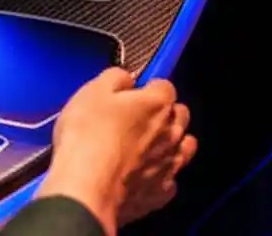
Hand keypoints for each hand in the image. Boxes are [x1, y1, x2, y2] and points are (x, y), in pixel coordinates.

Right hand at [37, 68, 197, 233]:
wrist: (86, 189)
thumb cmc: (88, 138)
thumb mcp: (92, 92)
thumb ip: (114, 78)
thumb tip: (124, 78)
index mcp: (157, 103)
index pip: (165, 86)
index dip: (148, 88)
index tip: (134, 93)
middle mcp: (171, 133)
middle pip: (181, 115)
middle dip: (165, 113)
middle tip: (137, 118)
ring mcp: (169, 165)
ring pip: (184, 148)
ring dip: (170, 144)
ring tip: (145, 147)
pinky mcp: (160, 194)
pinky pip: (170, 181)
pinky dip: (159, 177)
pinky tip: (142, 177)